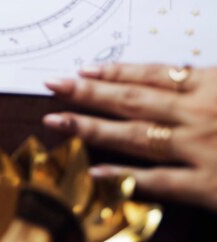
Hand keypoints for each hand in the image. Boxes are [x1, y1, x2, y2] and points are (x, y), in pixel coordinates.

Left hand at [43, 63, 216, 210]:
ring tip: (57, 120)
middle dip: (88, 92)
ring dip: (92, 127)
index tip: (82, 69)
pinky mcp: (209, 185)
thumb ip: (204, 84)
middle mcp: (197, 114)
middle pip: (132, 100)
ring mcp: (200, 149)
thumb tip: (174, 81)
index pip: (150, 75)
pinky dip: (127, 176)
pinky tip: (95, 172)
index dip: (114, 71)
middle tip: (53, 84)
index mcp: (208, 86)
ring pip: (136, 135)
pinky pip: (161, 181)